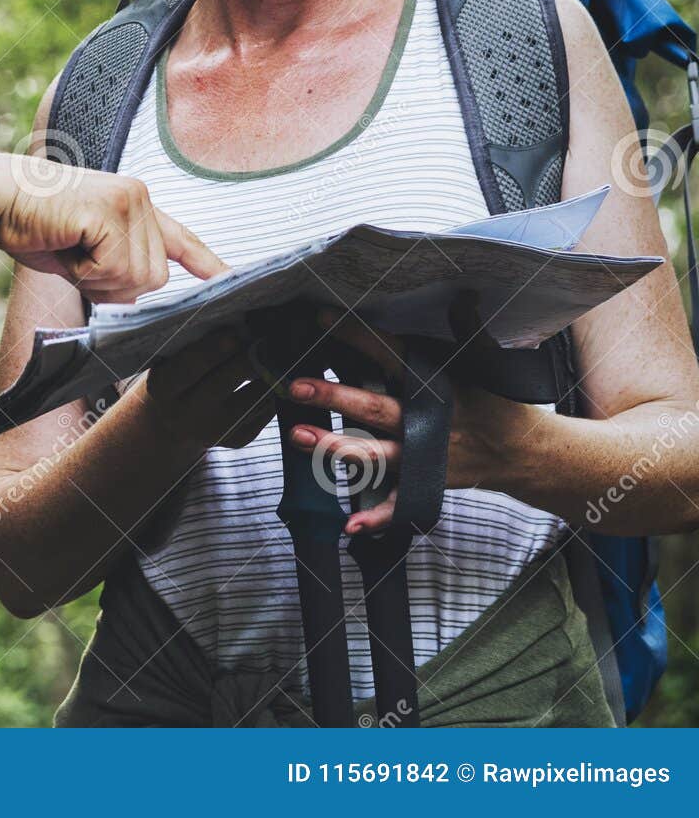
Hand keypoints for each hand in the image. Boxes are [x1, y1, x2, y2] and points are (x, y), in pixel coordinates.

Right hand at [0, 155, 227, 302]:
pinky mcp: (111, 211)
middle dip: (114, 286)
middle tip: (76, 262)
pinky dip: (85, 272)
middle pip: (154, 276)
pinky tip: (65, 245)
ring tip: (68, 248)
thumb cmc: (27, 223)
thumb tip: (137, 294)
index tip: (229, 279)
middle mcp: (140, 197)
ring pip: (137, 277)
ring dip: (96, 280)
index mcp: (134, 203)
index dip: (206, 262)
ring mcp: (129, 200)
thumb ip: (113, 265)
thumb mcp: (81, 249)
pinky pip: (114, 269)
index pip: (179, 238)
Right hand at [141, 328, 274, 449]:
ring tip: (275, 353)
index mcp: (163, 389)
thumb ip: (193, 347)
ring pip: (251, 397)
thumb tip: (236, 325)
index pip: (189, 366)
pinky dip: (273, 389)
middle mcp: (186, 414)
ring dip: (268, 372)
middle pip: (224, 382)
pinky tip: (274, 374)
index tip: (234, 332)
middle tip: (264, 338)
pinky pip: (264, 410)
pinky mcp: (238, 439)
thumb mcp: (169, 362)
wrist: (173, 423)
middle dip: (247, 357)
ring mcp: (214, 431)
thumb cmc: (176, 378)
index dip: (213, 348)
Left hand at [282, 309, 522, 533]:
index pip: (390, 354)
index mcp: (433, 385)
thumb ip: (465, 330)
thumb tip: (463, 295)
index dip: (356, 336)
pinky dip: (376, 519)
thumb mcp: (482, 361)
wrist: (524, 452)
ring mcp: (423, 457)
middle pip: (373, 408)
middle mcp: (425, 422)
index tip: (321, 318)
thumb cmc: (493, 401)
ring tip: (297, 436)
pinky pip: (397, 505)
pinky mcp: (425, 485)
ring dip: (334, 447)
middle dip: (333, 398)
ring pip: (373, 454)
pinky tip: (349, 526)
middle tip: (296, 386)